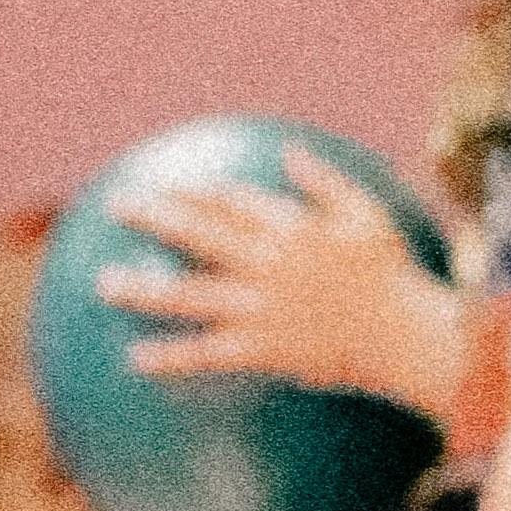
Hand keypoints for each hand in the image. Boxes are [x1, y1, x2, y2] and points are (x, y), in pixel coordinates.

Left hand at [99, 150, 467, 419]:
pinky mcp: (262, 348)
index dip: (194, 191)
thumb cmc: (392, 275)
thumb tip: (290, 152)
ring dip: (143, 288)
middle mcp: (267, 263)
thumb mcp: (367, 215)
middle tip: (115, 206)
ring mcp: (260, 307)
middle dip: (152, 217)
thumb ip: (325, 182)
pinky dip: (171, 356)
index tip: (165, 185)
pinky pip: (208, 353)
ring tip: (103, 283)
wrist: (406, 336)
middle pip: (197, 234)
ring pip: (190, 293)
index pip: (230, 200)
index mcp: (291, 227)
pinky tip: (136, 358)